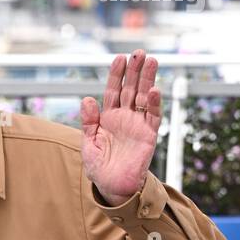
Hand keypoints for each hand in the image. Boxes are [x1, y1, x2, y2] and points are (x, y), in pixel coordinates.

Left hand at [80, 49, 160, 206]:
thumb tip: (86, 100)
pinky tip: (153, 90)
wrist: (112, 187)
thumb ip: (89, 122)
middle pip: (130, 88)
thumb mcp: (88, 144)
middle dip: (134, 70)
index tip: (119, 58)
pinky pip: (152, 116)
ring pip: (143, 97)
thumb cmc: (99, 168)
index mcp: (108, 117)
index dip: (116, 75)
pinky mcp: (149, 135)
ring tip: (151, 61)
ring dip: (147, 79)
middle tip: (139, 52)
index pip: (113, 91)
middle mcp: (124, 117)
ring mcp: (137, 124)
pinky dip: (153, 104)